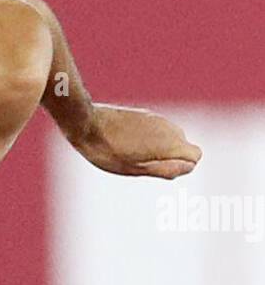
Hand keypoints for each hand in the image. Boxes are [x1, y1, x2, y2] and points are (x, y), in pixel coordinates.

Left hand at [71, 103, 201, 179]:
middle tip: (142, 164)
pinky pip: (160, 130)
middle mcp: (169, 127)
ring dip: (160, 148)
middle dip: (171, 158)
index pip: (196, 156)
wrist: (87, 123)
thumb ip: (165, 169)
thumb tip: (189, 168)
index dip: (181, 167)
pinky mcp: (147, 114)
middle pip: (185, 147)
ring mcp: (158, 119)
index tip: (158, 170)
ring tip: (133, 153)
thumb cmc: (109, 152)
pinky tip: (129, 142)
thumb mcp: (135, 169)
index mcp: (169, 142)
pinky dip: (152, 139)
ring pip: (172, 138)